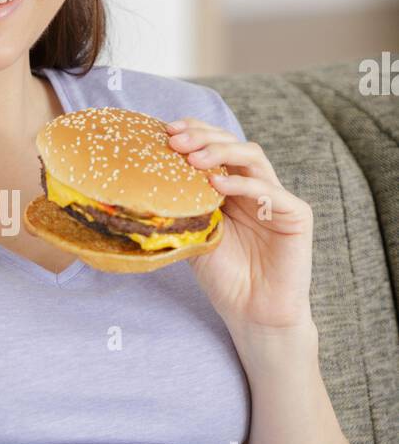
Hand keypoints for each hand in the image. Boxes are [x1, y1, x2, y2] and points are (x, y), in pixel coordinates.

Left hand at [165, 117, 313, 333]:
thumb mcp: (194, 234)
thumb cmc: (224, 277)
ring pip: (253, 157)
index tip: (165, 130)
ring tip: (193, 159)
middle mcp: (255, 187)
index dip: (194, 133)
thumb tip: (147, 179)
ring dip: (221, 152)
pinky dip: (241, 183)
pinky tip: (216, 183)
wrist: (253, 313)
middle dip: (203, 137)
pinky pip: (269, 190)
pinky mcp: (296, 214)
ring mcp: (278, 198)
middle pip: (233, 145)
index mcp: (232, 188)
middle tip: (175, 140)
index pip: (215, 147)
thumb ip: (183, 206)